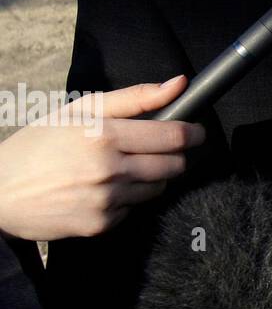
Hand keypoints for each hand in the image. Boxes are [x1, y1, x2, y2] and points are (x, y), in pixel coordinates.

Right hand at [0, 76, 203, 240]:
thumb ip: (135, 97)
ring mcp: (105, 200)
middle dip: (177, 156)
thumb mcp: (80, 110)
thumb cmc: (38, 145)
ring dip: (152, 177)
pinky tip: (104, 188)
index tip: (197, 131)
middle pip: (173, 165)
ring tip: (125, 167)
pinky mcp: (99, 225)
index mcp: (104, 136)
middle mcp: (109, 170)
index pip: (173, 136)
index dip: (193, 133)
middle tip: (163, 149)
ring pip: (157, 188)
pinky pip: (133, 210)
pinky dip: (128, 199)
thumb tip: (179, 83)